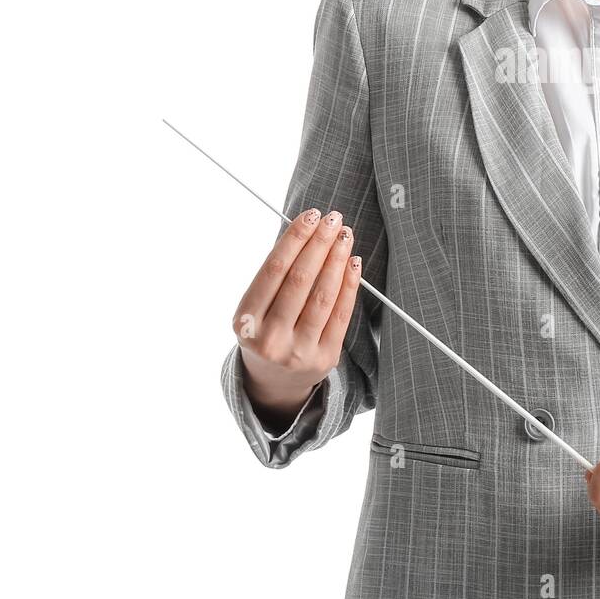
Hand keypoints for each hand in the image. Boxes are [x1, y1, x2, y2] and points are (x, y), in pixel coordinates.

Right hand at [232, 207, 360, 419]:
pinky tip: (353, 264)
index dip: (295, 239)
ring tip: (345, 236)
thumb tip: (309, 230)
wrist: (275, 383)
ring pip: (323, 296)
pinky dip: (349, 285)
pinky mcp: (324, 358)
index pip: (274, 270)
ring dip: (337, 260)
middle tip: (334, 219)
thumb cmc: (267, 331)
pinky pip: (340, 315)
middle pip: (300, 280)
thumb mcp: (257, 309)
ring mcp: (298, 351)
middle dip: (319, 244)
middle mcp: (270, 339)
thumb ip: (277, 277)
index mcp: (246, 322)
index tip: (311, 215)